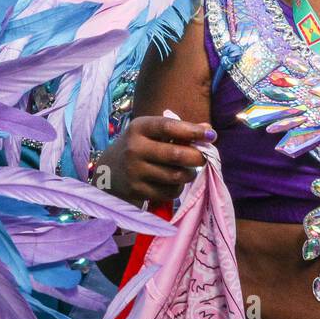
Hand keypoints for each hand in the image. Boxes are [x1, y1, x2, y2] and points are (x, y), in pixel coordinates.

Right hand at [95, 114, 212, 206]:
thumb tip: (208, 131)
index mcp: (139, 127)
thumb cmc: (139, 148)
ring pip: (175, 175)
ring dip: (188, 174)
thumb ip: (179, 131)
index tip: (211, 135)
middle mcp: (135, 148)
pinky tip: (173, 183)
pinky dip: (177, 188)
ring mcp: (134, 170)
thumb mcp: (152, 134)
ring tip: (188, 171)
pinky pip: (168, 192)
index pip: (169, 126)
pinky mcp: (137, 190)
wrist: (107, 172)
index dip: (192, 131)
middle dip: (197, 157)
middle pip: (175, 154)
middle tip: (204, 158)